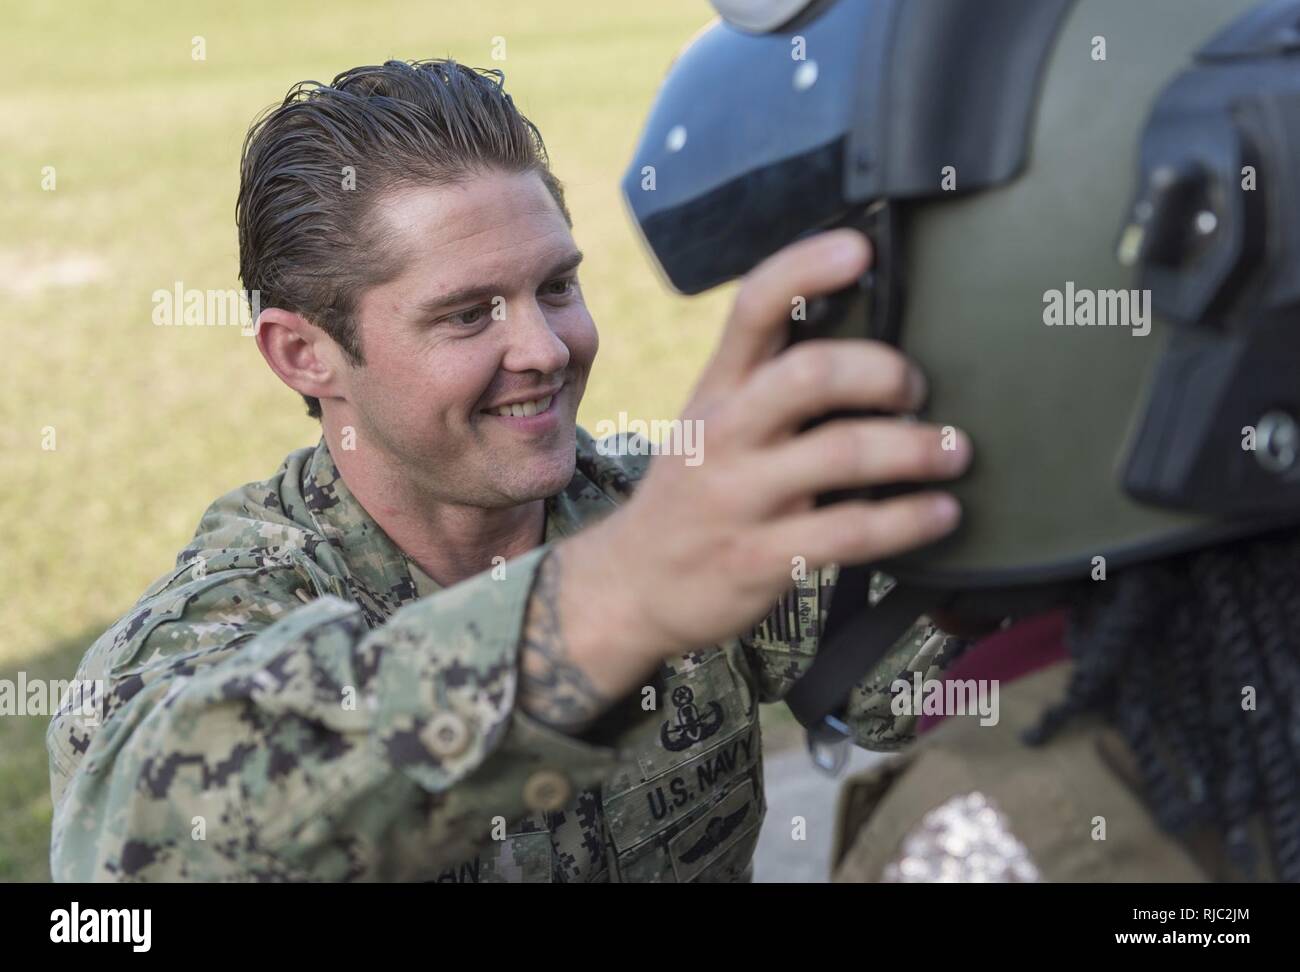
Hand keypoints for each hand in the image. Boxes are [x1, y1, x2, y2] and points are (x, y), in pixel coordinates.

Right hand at [562, 229, 970, 684]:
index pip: (753, 307)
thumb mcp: (710, 424)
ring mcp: (738, 496)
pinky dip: (909, 520)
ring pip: (842, 453)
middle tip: (918, 389)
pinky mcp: (759, 557)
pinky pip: (849, 532)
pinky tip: (942, 513)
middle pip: (809, 373)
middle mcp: (723, 432)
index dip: (807, 269)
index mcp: (716, 389)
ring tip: (955, 452)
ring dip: (916, 449)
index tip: (860, 248)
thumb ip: (770, 383)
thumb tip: (872, 342)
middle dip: (883, 372)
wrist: (632, 587)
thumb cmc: (693, 493)